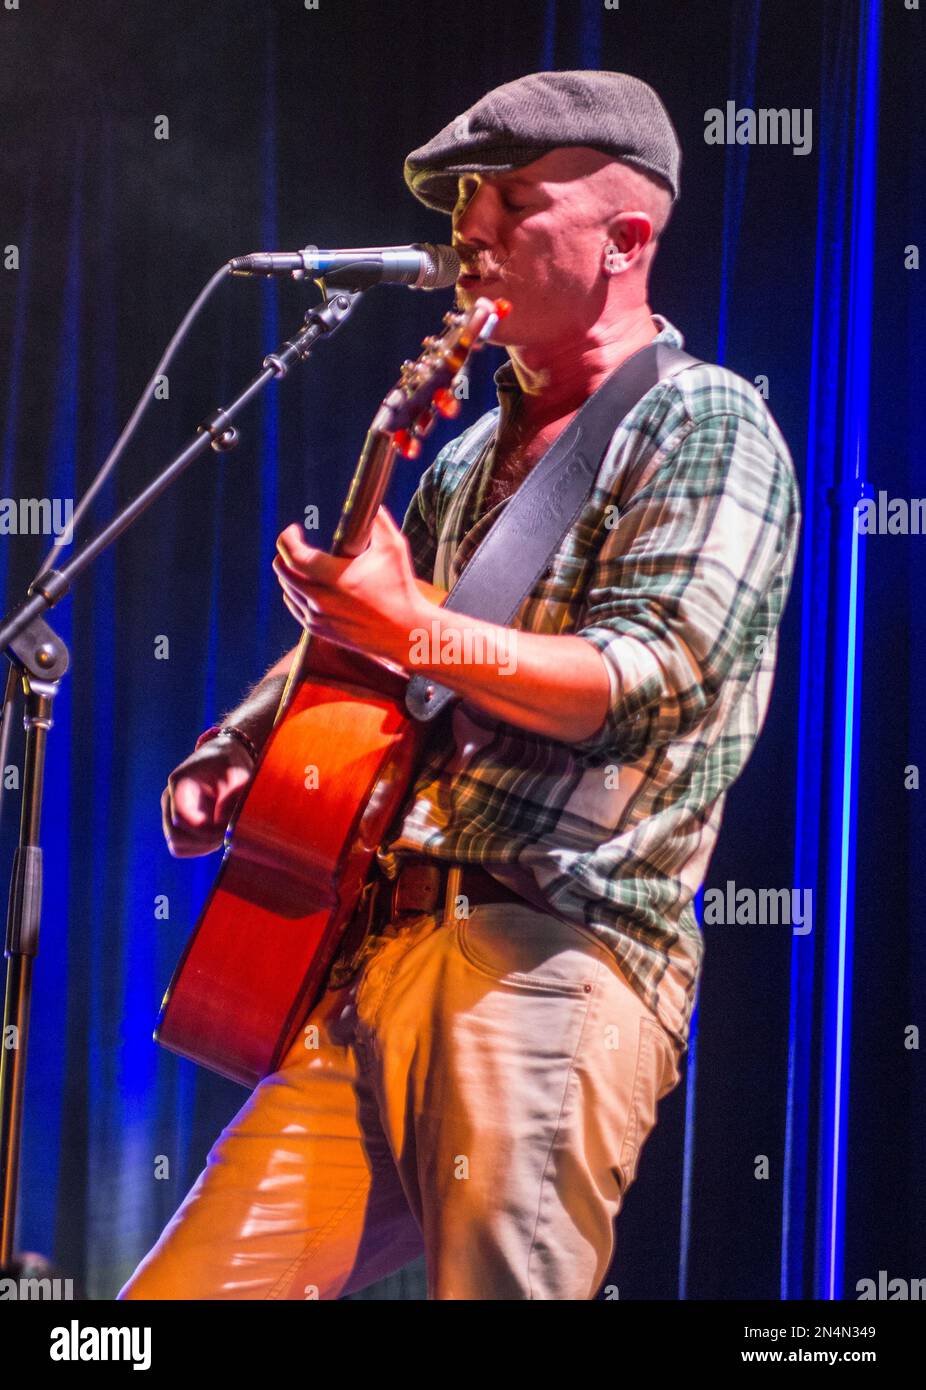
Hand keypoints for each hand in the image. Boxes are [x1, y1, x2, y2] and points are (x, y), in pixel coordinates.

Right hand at [161, 737, 255, 857]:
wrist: (223, 761)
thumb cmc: (231, 764)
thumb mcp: (238, 773)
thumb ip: (233, 795)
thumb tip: (222, 822)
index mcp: (180, 782)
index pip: (180, 818)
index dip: (204, 830)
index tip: (225, 828)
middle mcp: (169, 798)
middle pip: (176, 835)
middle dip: (205, 840)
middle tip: (227, 833)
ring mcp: (170, 813)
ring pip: (177, 845)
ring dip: (203, 846)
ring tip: (222, 832)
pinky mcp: (176, 825)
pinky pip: (181, 848)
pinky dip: (200, 848)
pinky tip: (215, 835)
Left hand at [272, 506, 430, 667]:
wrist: (404, 632)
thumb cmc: (400, 589)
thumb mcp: (393, 549)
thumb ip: (379, 522)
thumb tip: (371, 502)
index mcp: (335, 577)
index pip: (293, 555)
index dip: (287, 538)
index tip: (294, 529)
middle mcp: (321, 599)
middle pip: (283, 571)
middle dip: (284, 552)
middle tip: (294, 543)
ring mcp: (318, 616)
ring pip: (287, 589)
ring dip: (289, 573)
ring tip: (300, 563)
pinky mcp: (320, 630)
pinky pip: (295, 607)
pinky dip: (294, 593)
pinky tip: (303, 585)